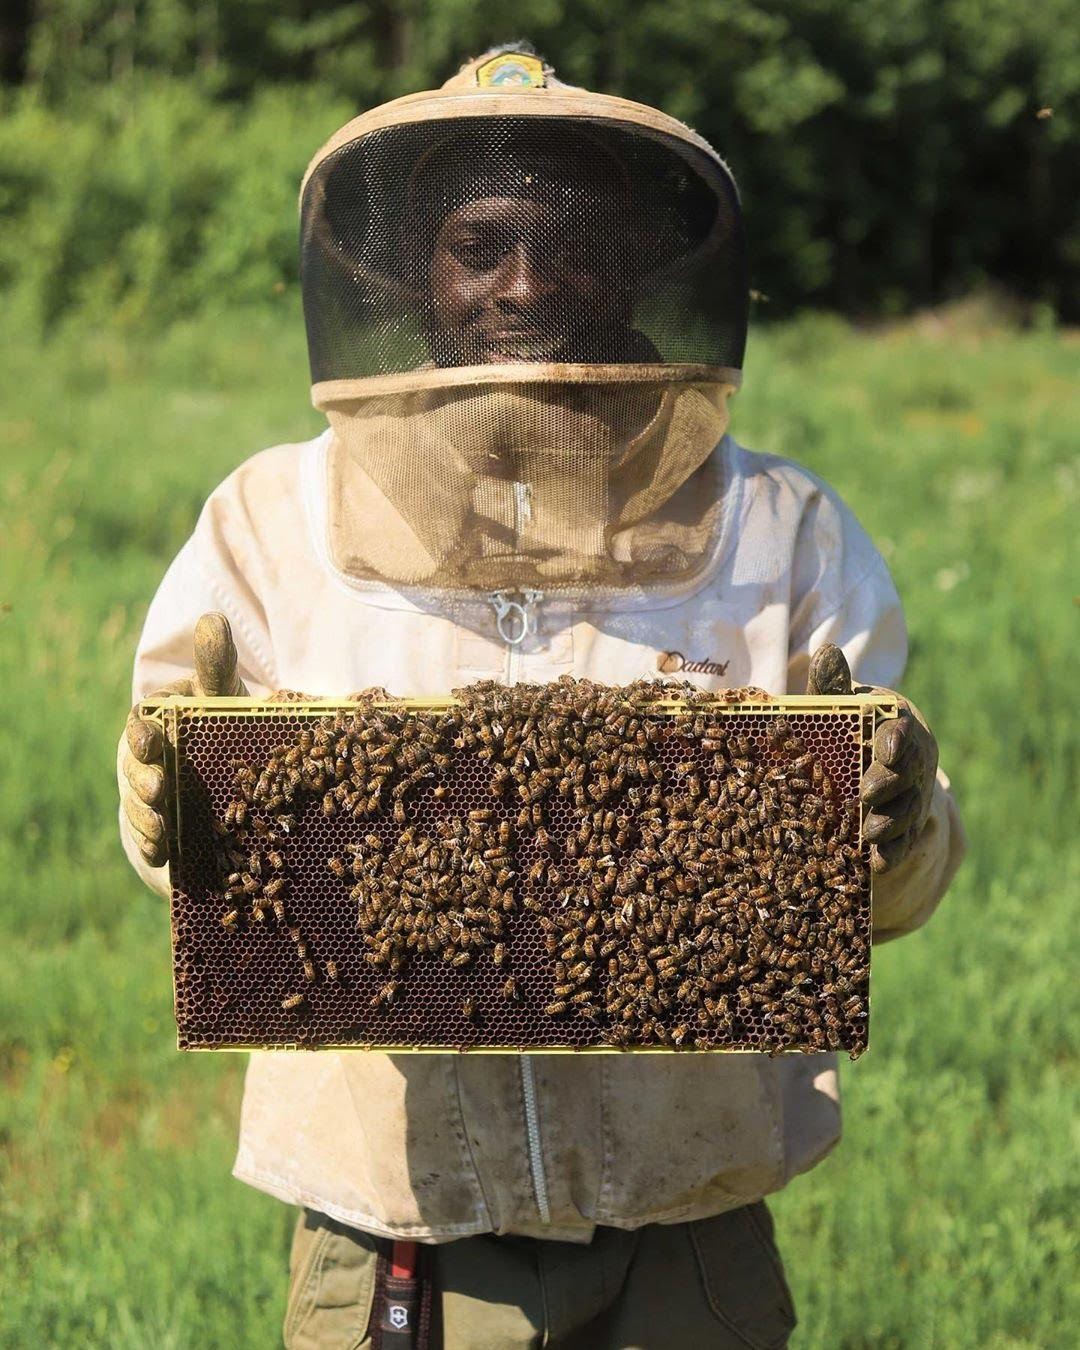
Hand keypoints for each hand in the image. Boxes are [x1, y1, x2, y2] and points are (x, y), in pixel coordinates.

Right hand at [122, 612, 246, 868]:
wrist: (225, 775)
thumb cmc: (221, 723)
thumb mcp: (222, 695)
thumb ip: (215, 663)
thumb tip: (212, 618)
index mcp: (156, 723)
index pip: (141, 725)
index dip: (142, 733)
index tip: (150, 738)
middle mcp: (144, 759)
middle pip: (135, 769)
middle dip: (142, 779)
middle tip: (159, 787)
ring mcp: (148, 794)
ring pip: (138, 805)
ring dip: (145, 816)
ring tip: (161, 828)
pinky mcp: (159, 828)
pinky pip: (148, 838)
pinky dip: (152, 845)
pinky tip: (160, 854)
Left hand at [806, 644, 937, 873]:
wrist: (868, 765)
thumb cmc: (848, 729)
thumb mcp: (839, 708)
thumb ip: (833, 687)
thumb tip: (826, 653)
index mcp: (897, 729)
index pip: (902, 732)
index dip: (897, 740)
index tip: (888, 747)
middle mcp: (910, 765)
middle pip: (906, 775)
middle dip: (889, 784)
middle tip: (867, 793)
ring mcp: (910, 799)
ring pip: (906, 812)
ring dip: (890, 823)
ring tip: (869, 832)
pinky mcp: (903, 831)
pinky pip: (900, 844)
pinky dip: (890, 853)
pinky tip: (876, 863)